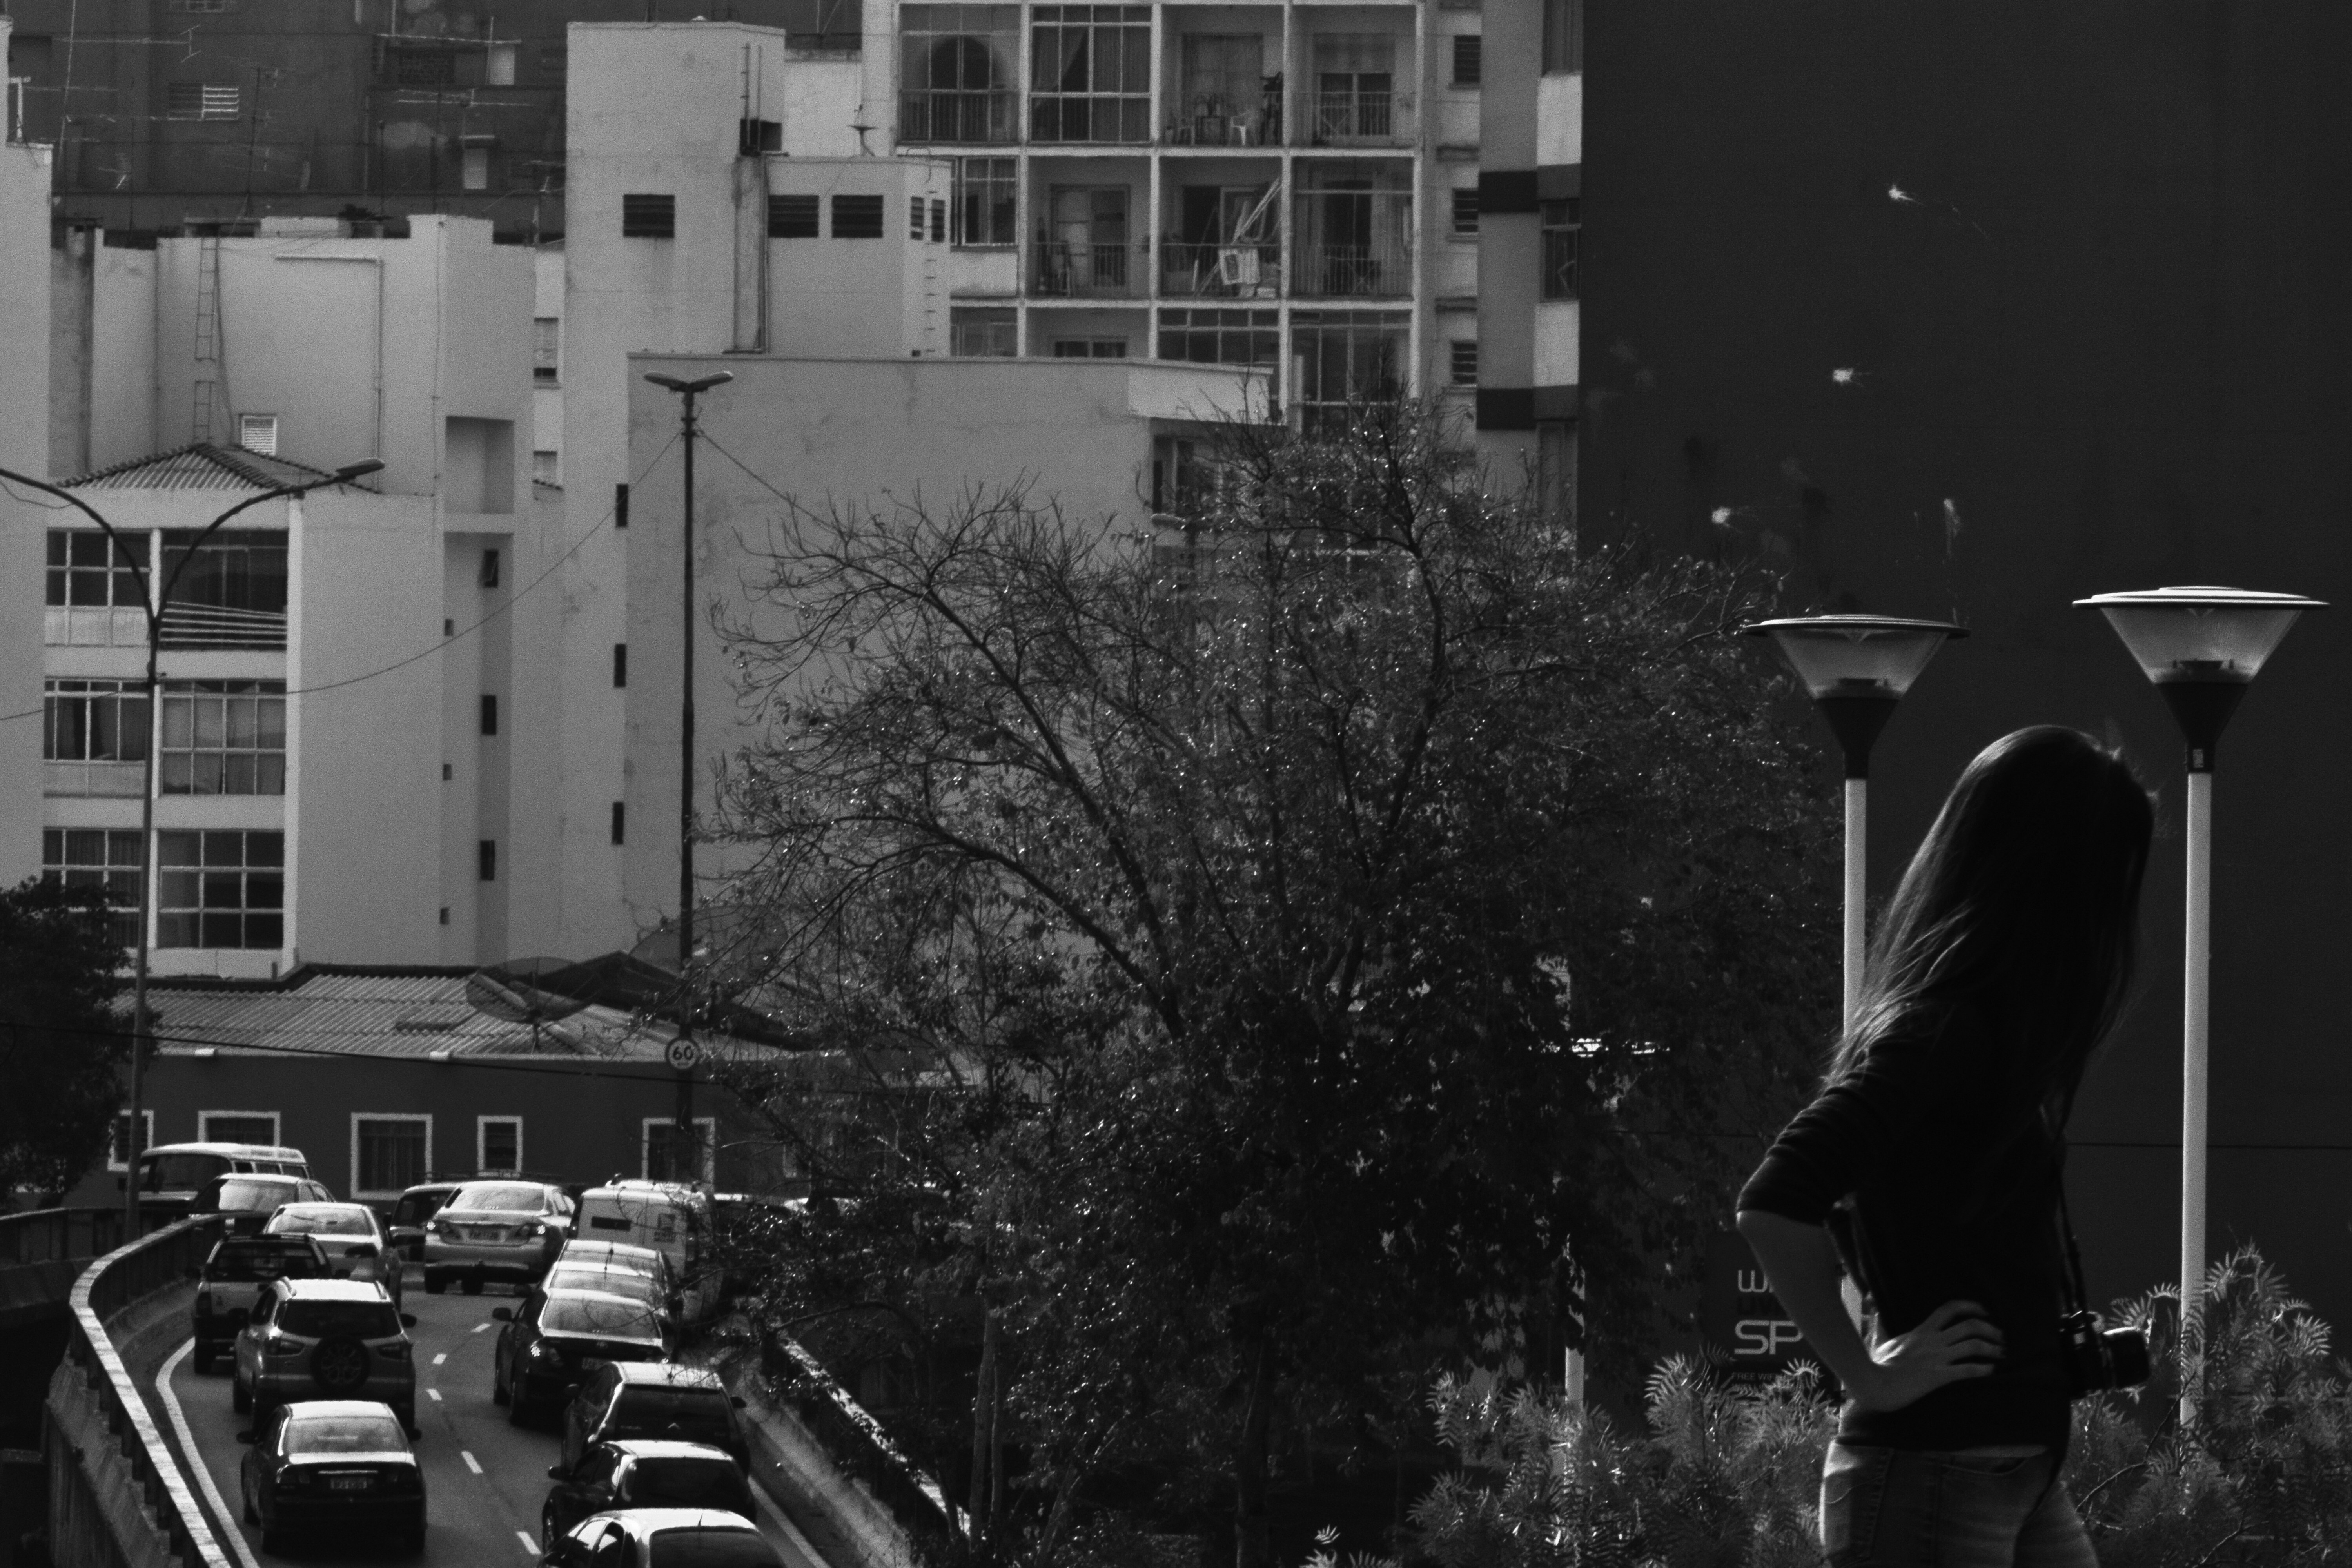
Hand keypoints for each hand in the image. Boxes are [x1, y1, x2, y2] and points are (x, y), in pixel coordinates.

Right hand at [1848, 1299, 2003, 1412]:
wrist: (1875, 1385)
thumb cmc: (1878, 1365)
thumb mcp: (1880, 1341)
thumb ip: (1881, 1326)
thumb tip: (1874, 1311)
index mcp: (1921, 1331)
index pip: (1948, 1309)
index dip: (1970, 1306)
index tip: (1984, 1310)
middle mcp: (1932, 1340)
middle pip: (1969, 1325)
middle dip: (1990, 1329)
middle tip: (2001, 1336)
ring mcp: (1937, 1358)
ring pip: (1973, 1345)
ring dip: (1992, 1348)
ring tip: (2002, 1353)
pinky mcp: (1939, 1376)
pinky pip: (1967, 1370)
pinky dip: (1983, 1369)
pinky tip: (1992, 1370)